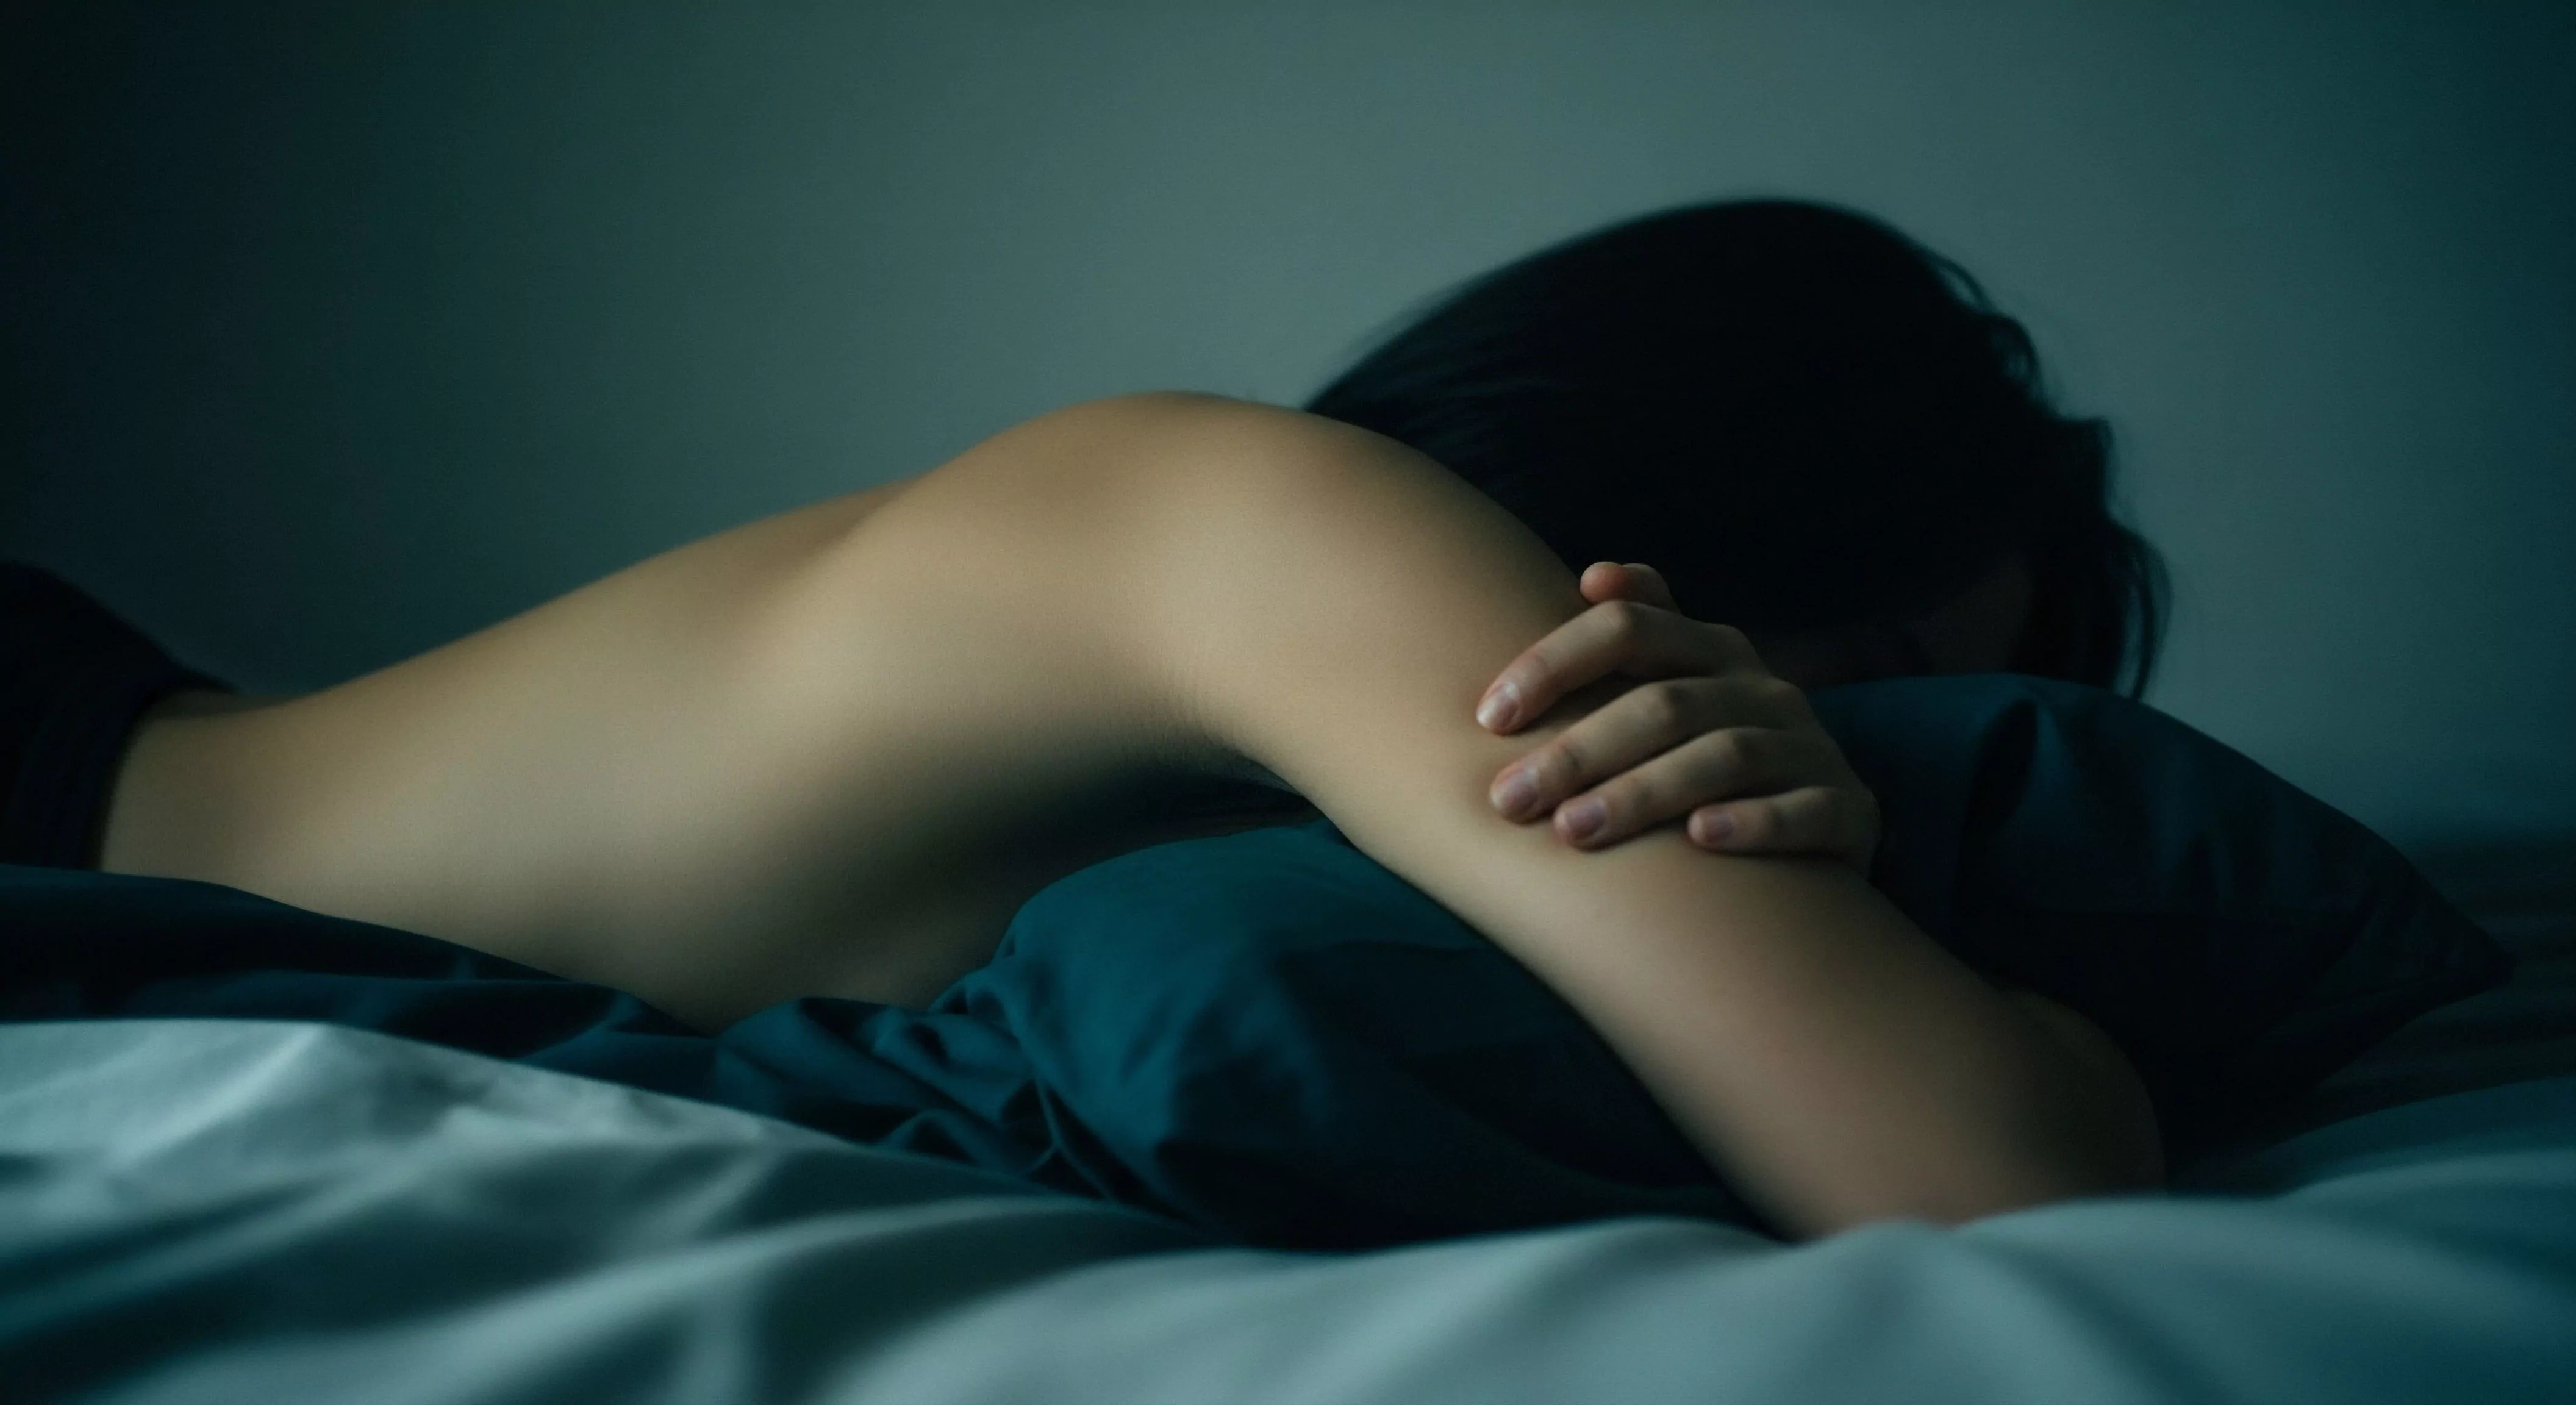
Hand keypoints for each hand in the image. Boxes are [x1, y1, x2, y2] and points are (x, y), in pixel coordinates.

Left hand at [1476, 562, 1880, 871]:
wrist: (1821, 825)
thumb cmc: (1707, 752)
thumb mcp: (1676, 685)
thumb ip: (1633, 634)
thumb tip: (1595, 574)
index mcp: (1710, 648)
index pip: (1627, 628)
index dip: (1553, 663)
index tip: (1487, 717)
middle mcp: (1762, 687)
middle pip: (1663, 703)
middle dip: (1579, 751)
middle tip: (1508, 799)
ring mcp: (1809, 747)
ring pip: (1723, 758)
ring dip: (1643, 793)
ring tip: (1574, 829)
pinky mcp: (1848, 808)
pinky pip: (1804, 811)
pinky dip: (1753, 822)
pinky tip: (1699, 839)